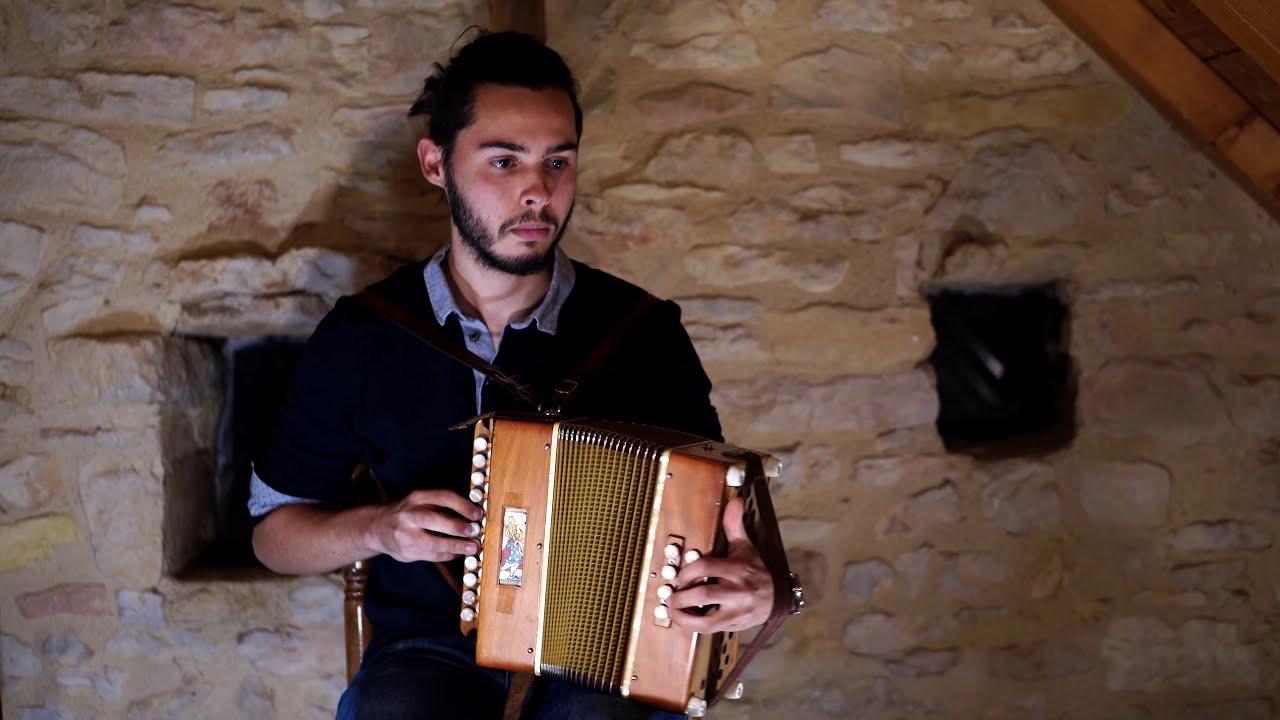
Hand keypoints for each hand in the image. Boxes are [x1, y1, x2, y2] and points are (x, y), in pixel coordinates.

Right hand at [368, 489, 482, 562]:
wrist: (377, 529)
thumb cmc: (407, 514)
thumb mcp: (419, 502)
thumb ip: (440, 506)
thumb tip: (471, 515)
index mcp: (416, 498)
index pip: (442, 497)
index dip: (462, 505)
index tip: (477, 514)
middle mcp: (409, 515)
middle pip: (434, 519)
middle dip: (457, 527)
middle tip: (474, 531)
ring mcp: (406, 535)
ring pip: (433, 543)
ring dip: (456, 546)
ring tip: (472, 548)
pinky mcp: (407, 552)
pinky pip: (432, 556)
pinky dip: (448, 555)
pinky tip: (458, 553)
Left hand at [667, 497, 773, 632]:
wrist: (776, 597)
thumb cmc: (755, 571)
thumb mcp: (746, 547)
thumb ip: (734, 525)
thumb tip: (734, 500)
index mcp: (738, 568)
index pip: (707, 567)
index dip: (687, 572)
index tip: (678, 576)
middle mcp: (738, 590)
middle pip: (705, 593)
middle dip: (682, 596)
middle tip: (670, 595)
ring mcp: (737, 610)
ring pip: (707, 618)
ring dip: (684, 616)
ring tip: (671, 610)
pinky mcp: (735, 624)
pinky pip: (710, 629)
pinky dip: (693, 626)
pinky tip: (683, 620)